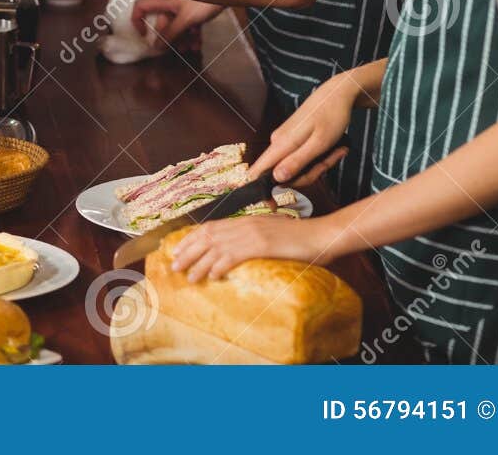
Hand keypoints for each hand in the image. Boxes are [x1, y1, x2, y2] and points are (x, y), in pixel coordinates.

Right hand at [131, 0, 221, 46]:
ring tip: (190, 48)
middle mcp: (170, 0)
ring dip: (182, 38)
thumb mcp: (186, 20)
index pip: (140, 7)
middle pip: (162, 21)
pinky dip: (192, 33)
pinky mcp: (195, 6)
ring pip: (177, 23)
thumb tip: (157, 46)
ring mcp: (183, 3)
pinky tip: (198, 43)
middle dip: (168, 37)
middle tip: (175, 48)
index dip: (137, 21)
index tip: (144, 35)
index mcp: (162, 0)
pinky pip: (189, 21)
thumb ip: (171, 33)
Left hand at [169, 210, 340, 281]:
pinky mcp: (262, 244)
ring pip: (217, 247)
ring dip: (199, 262)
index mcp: (247, 220)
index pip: (211, 227)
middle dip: (188, 250)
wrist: (323, 235)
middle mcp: (246, 224)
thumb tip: (237, 253)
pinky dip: (220, 265)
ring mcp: (253, 233)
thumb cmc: (301, 238)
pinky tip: (212, 276)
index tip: (178, 250)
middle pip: (208, 235)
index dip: (192, 238)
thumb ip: (254, 239)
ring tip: (188, 276)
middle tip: (174, 265)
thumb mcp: (272, 235)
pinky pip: (234, 255)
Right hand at [249, 74, 355, 186]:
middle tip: (327, 163)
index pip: (258, 171)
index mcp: (281, 144)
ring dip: (316, 166)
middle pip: (284, 174)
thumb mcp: (318, 143)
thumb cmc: (331, 116)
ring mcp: (285, 141)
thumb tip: (276, 179)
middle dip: (307, 175)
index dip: (262, 191)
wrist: (337, 94)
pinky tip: (331, 149)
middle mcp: (278, 143)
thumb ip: (297, 161)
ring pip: (295, 167)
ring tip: (335, 152)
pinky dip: (317, 159)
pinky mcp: (292, 140)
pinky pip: (301, 158)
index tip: (271, 205)